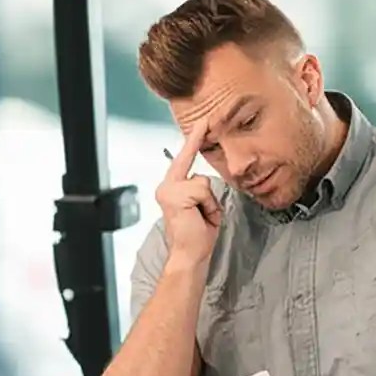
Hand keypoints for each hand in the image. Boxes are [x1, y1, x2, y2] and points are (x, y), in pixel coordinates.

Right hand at [155, 120, 222, 268]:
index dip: (194, 139)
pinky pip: (203, 191)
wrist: (190, 254)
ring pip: (203, 183)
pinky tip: (199, 217)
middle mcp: (166, 185)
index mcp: (172, 186)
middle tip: (200, 212)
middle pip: (197, 173)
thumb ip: (200, 189)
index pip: (184, 158)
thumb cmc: (197, 234)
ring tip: (201, 217)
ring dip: (209, 202)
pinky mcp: (175, 195)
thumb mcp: (201, 205)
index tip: (203, 122)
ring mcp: (168, 190)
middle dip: (205, 194)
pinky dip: (208, 206)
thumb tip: (202, 181)